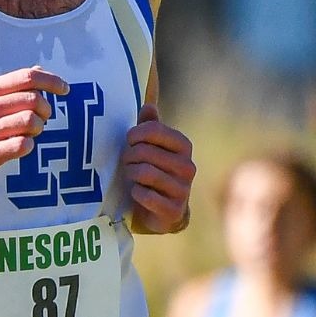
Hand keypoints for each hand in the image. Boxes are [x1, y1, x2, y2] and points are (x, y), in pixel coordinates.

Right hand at [0, 66, 67, 192]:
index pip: (27, 77)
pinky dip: (28, 146)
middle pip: (33, 100)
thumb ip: (10, 88)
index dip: (52, 81)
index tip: (65, 89)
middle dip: (46, 111)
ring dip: (38, 130)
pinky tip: (21, 147)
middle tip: (42, 120)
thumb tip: (38, 70)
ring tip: (30, 135)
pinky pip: (21, 146)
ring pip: (30, 122)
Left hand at [122, 103, 193, 233]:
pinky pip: (146, 196)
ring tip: (131, 175)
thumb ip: (150, 126)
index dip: (135, 134)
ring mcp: (183, 189)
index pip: (154, 130)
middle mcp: (188, 166)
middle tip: (127, 162)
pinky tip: (137, 192)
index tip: (129, 141)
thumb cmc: (154, 170)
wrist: (164, 211)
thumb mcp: (153, 147)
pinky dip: (136, 193)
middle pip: (145, 151)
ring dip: (131, 174)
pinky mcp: (174, 210)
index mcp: (184, 146)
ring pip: (145, 173)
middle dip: (129, 156)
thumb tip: (148, 105)